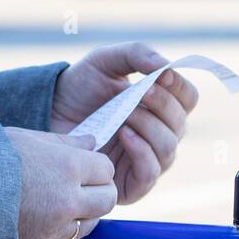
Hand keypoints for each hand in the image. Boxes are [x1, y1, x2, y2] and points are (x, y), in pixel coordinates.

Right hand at [5, 127, 116, 238]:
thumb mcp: (24, 140)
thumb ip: (63, 142)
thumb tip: (92, 141)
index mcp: (67, 167)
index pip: (105, 169)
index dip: (97, 168)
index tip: (84, 166)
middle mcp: (68, 199)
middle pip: (107, 199)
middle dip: (99, 192)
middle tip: (83, 187)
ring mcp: (57, 227)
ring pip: (91, 223)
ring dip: (83, 214)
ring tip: (58, 202)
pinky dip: (62, 231)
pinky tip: (43, 218)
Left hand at [49, 42, 199, 204]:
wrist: (49, 114)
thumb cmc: (80, 88)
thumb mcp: (105, 61)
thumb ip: (136, 54)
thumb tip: (166, 65)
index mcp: (162, 107)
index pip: (189, 98)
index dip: (179, 86)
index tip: (160, 74)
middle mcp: (161, 135)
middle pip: (181, 124)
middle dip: (161, 106)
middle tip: (139, 92)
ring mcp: (148, 161)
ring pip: (168, 149)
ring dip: (149, 127)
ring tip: (125, 115)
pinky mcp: (132, 184)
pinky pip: (151, 173)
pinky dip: (141, 152)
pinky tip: (123, 134)